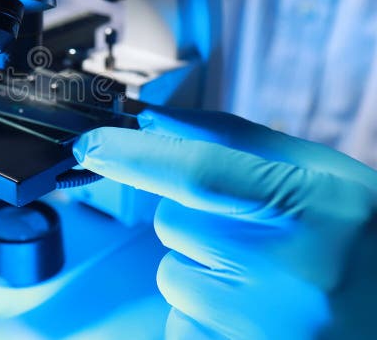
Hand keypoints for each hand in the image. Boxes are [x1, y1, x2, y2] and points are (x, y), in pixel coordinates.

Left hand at [73, 107, 376, 339]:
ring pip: (172, 273)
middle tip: (246, 229)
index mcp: (313, 206)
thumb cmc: (358, 235)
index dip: (135, 155)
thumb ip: (232, 140)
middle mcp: (290, 271)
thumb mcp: (316, 172)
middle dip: (190, 218)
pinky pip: (179, 319)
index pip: (201, 174)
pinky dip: (201, 308)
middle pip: (173, 224)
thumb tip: (153, 121)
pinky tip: (252, 308)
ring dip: (198, 267)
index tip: (89, 144)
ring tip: (259, 276)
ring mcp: (266, 326)